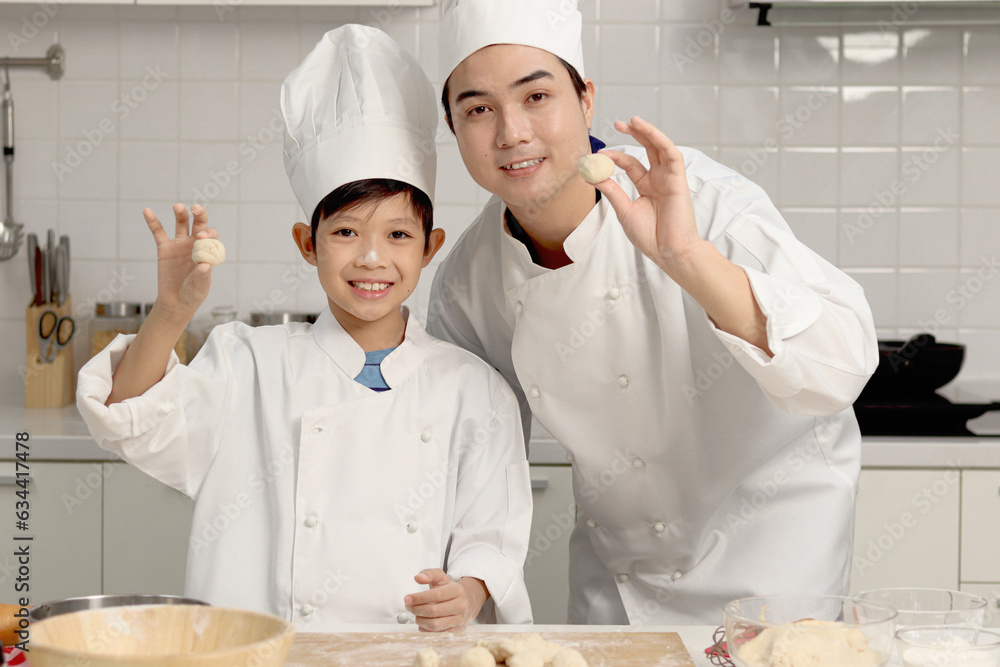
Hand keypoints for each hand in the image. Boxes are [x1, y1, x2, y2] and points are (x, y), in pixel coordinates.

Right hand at [143, 204, 216, 324]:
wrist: (176, 302)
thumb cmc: (193, 294)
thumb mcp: (200, 287)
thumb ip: (203, 276)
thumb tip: (204, 265)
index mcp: (208, 251)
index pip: (211, 237)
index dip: (208, 234)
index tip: (202, 237)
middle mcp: (195, 244)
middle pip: (200, 224)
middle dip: (200, 214)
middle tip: (196, 209)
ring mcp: (180, 245)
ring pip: (182, 224)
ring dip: (181, 214)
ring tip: (178, 207)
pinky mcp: (164, 248)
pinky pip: (158, 233)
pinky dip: (153, 222)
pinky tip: (147, 211)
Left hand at [404, 569, 486, 631]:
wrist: (466, 604)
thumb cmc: (449, 590)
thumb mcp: (441, 578)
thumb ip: (429, 574)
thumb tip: (418, 577)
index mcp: (457, 590)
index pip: (437, 595)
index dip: (420, 597)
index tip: (407, 598)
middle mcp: (460, 606)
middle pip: (434, 611)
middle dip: (417, 609)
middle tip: (408, 606)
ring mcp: (458, 620)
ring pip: (434, 624)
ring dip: (419, 620)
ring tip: (415, 614)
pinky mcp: (455, 631)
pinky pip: (435, 633)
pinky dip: (424, 628)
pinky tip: (422, 621)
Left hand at [594, 116, 704, 274]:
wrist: (668, 251)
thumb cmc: (650, 237)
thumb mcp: (624, 210)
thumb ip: (611, 190)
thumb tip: (592, 175)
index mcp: (647, 187)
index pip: (630, 164)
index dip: (614, 157)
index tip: (597, 156)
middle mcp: (658, 179)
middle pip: (647, 149)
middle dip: (634, 134)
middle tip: (617, 124)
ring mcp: (669, 178)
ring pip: (659, 148)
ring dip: (647, 132)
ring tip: (632, 121)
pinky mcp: (678, 180)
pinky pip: (671, 154)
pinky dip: (660, 140)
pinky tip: (648, 131)